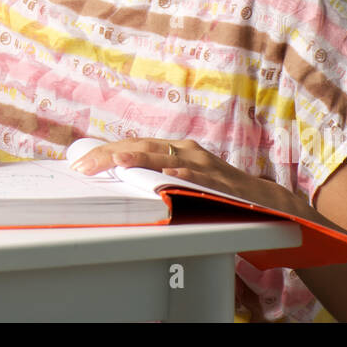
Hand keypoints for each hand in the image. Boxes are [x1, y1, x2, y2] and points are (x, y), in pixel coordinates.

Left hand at [70, 137, 262, 200]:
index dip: (107, 152)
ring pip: (166, 157)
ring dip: (140, 159)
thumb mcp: (184, 178)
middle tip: (86, 166)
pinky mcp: (220, 181)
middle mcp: (187, 150)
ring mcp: (204, 164)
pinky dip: (182, 175)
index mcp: (176, 149)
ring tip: (117, 161)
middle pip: (143, 147)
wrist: (263, 199)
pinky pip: (199, 177)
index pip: (134, 146)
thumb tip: (120, 179)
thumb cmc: (218, 191)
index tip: (83, 163)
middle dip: (112, 155)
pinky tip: (167, 176)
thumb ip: (158, 176)